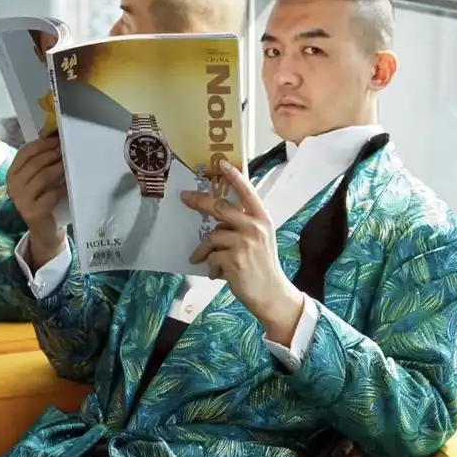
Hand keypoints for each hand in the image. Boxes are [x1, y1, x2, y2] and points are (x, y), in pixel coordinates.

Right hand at [7, 135, 67, 267]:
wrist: (44, 231)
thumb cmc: (44, 200)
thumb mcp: (39, 179)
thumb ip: (42, 162)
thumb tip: (56, 138)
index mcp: (12, 174)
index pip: (25, 152)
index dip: (42, 144)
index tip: (58, 140)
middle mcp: (13, 186)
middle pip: (35, 163)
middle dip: (54, 154)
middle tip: (69, 150)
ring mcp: (21, 200)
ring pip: (43, 176)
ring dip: (60, 168)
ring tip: (72, 164)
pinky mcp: (33, 212)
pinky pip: (52, 194)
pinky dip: (64, 187)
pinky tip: (71, 184)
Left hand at [181, 161, 305, 346]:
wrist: (271, 293)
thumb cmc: (263, 267)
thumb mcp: (260, 239)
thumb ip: (244, 226)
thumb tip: (217, 220)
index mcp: (262, 220)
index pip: (248, 192)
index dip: (234, 177)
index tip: (221, 163)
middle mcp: (254, 228)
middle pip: (221, 208)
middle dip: (200, 201)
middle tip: (185, 197)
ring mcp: (244, 243)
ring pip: (212, 237)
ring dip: (207, 252)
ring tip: (213, 264)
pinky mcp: (233, 260)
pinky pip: (211, 257)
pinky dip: (212, 268)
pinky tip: (220, 275)